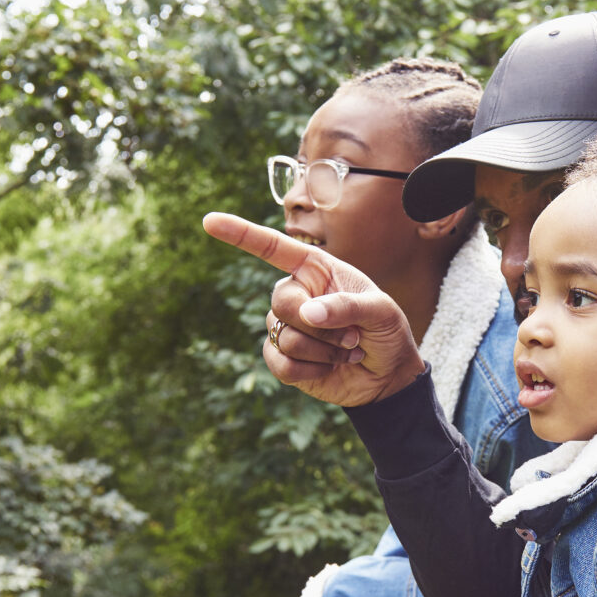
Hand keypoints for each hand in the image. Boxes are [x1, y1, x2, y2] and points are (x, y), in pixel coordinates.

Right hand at [201, 213, 425, 406]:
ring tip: (349, 351)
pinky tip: (331, 369)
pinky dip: (311, 371)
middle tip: (353, 336)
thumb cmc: (386, 332)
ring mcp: (286, 326)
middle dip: (319, 325)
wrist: (387, 375)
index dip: (241, 234)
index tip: (209, 221)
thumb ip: (346, 307)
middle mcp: (296, 294)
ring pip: (284, 336)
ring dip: (323, 350)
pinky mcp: (283, 358)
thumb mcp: (381, 312)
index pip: (274, 248)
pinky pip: (281, 364)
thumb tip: (306, 314)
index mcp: (315, 270)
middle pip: (281, 302)